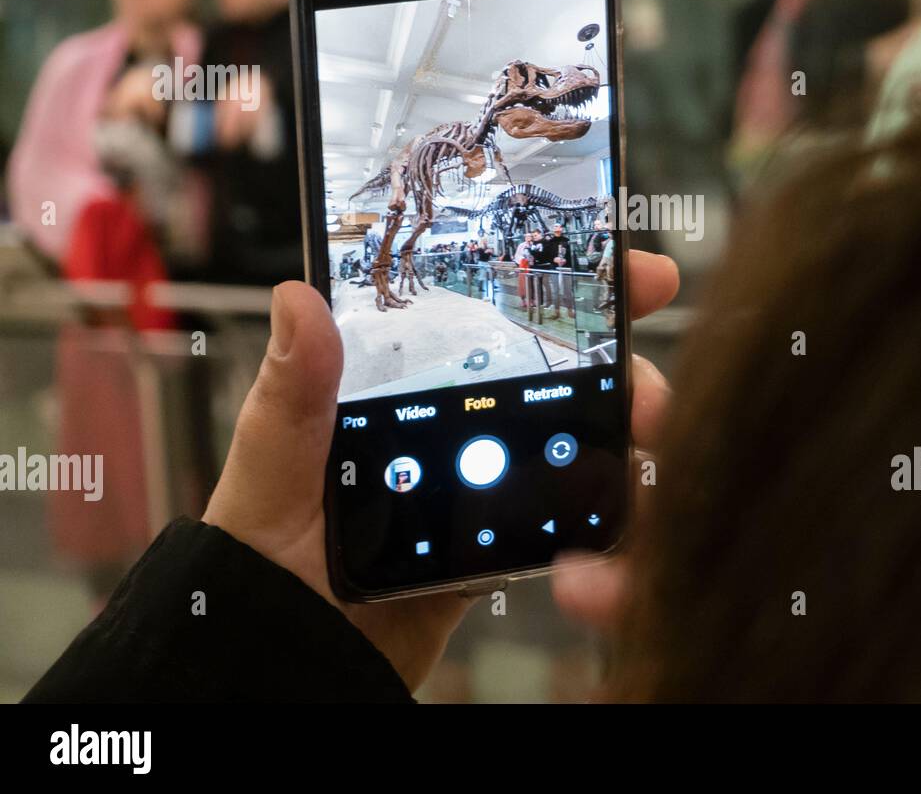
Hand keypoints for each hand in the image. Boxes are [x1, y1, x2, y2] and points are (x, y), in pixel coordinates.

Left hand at [203, 249, 678, 691]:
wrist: (287, 655)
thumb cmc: (262, 552)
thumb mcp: (272, 461)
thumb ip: (293, 390)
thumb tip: (298, 300)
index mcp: (408, 384)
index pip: (498, 315)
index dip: (572, 289)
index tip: (635, 274)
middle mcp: (456, 422)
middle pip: (564, 377)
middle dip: (625, 371)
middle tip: (649, 392)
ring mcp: (485, 482)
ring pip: (577, 445)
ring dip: (623, 444)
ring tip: (647, 450)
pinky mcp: (498, 544)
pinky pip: (564, 521)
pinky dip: (600, 516)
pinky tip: (621, 520)